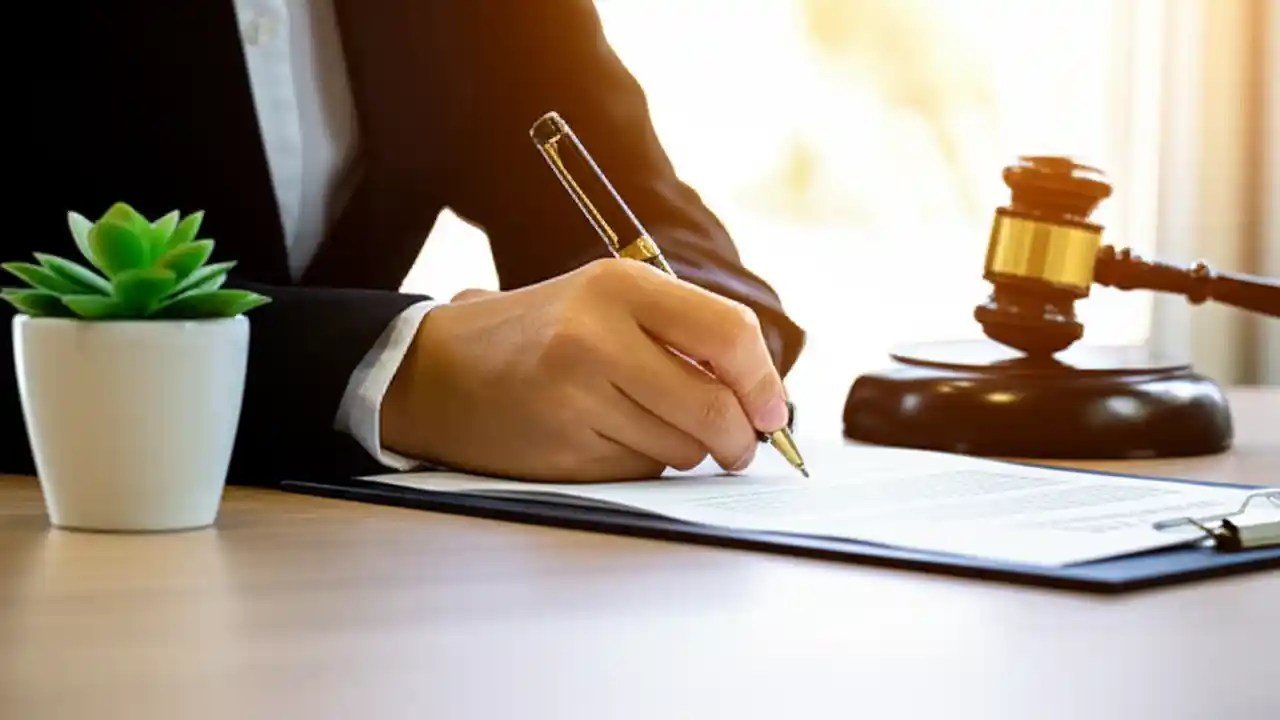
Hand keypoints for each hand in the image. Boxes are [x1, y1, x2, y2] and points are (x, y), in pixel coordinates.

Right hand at [380, 258, 789, 481]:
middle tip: (740, 446)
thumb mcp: (607, 302)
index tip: (772, 411)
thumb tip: (764, 397)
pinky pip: (641, 470)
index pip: (729, 334)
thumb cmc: (541, 334)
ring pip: (682, 447)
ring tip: (646, 423)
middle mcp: (597, 335)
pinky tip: (606, 438)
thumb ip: (684, 334)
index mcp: (618, 284)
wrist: (438, 370)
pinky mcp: (562, 448)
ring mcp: (576, 395)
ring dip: (686, 449)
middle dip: (740, 438)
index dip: (764, 382)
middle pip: (714, 406)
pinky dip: (642, 463)